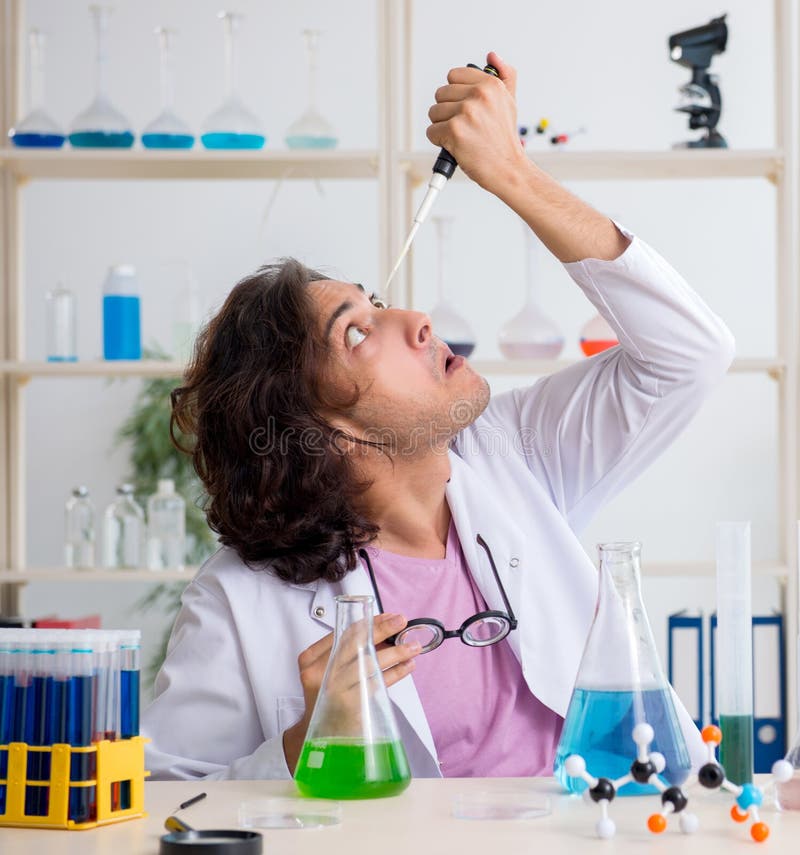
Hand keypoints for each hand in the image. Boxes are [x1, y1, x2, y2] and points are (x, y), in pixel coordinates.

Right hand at [283, 612, 419, 772]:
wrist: (317, 737)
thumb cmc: (326, 698)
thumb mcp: (325, 671)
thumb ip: (346, 651)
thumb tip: (383, 630)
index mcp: (310, 658)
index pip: (344, 632)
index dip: (370, 622)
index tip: (389, 616)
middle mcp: (320, 673)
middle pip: (356, 643)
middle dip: (382, 630)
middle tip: (402, 622)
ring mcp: (335, 689)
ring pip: (370, 663)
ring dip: (395, 652)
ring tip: (413, 646)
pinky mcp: (350, 705)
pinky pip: (378, 683)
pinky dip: (396, 673)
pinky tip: (408, 666)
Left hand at [426, 51, 526, 194]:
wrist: (508, 169)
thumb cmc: (504, 139)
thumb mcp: (510, 102)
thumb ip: (504, 76)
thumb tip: (492, 55)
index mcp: (490, 84)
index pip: (453, 76)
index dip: (455, 94)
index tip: (465, 108)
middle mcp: (478, 95)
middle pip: (440, 94)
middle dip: (447, 111)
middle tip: (464, 126)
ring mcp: (466, 113)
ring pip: (433, 113)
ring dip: (442, 127)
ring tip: (461, 137)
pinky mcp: (454, 132)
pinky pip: (431, 131)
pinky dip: (439, 141)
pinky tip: (455, 146)